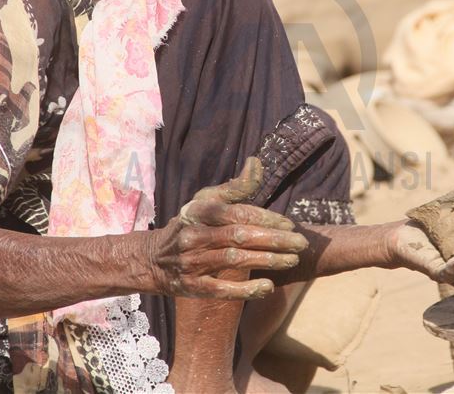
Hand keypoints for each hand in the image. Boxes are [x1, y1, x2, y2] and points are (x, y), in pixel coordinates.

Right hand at [148, 158, 307, 299]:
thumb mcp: (205, 203)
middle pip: (239, 236)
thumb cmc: (190, 226)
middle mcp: (193, 235)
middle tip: (300, 244)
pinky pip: (220, 289)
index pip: (238, 213)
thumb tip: (256, 163)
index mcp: (198, 211)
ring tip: (291, 260)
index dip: (266, 218)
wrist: (152, 259)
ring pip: (233, 260)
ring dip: (266, 261)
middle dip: (274, 240)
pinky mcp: (191, 287)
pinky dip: (245, 290)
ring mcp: (191, 262)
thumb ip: (235, 188)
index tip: (290, 224)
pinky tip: (268, 287)